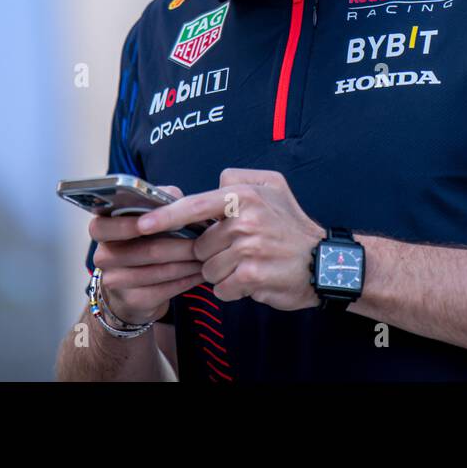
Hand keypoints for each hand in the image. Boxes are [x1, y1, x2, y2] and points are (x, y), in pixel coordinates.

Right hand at [89, 186, 203, 324]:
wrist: (130, 286)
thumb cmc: (142, 241)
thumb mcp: (146, 216)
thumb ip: (158, 201)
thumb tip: (174, 198)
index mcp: (101, 228)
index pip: (105, 224)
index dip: (131, 224)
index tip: (161, 219)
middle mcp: (102, 256)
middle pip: (146, 249)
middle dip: (181, 244)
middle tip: (206, 239)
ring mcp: (114, 281)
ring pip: (160, 271)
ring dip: (189, 263)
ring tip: (209, 255)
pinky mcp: (131, 301)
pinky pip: (165, 289)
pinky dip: (187, 279)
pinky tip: (201, 273)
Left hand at [137, 169, 325, 311]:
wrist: (325, 263)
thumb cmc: (293, 226)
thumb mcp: (273, 186)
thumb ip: (239, 177)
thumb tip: (214, 180)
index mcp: (244, 195)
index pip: (194, 205)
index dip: (165, 216)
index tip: (141, 224)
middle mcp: (245, 220)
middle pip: (199, 246)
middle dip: (213, 253)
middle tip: (242, 251)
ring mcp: (248, 249)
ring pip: (208, 269)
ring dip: (223, 273)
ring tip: (250, 264)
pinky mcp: (251, 277)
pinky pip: (221, 288)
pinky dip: (233, 290)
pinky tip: (253, 280)